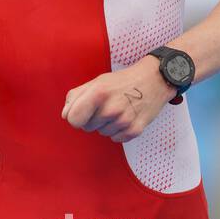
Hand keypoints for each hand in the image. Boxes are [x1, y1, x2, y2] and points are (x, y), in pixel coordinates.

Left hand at [61, 58, 176, 142]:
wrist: (154, 80)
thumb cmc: (122, 81)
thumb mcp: (96, 82)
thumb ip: (76, 96)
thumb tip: (65, 115)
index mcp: (98, 93)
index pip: (73, 120)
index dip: (75, 116)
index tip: (82, 110)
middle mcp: (111, 108)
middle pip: (86, 127)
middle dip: (92, 118)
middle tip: (105, 105)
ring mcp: (124, 121)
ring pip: (101, 133)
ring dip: (106, 124)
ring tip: (118, 109)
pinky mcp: (135, 130)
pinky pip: (115, 138)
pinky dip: (118, 131)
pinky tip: (126, 117)